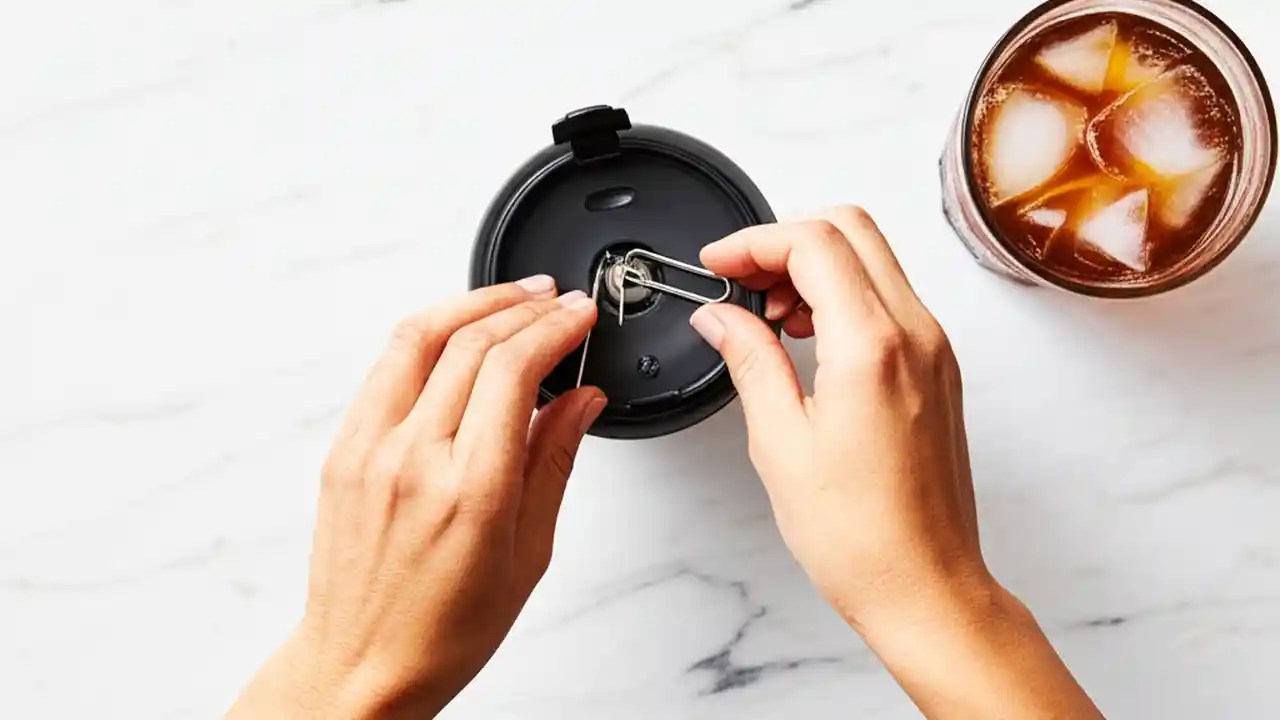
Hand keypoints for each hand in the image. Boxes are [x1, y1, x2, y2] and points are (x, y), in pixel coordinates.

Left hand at [229, 277, 604, 718]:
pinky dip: (427, 335)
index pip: (513, 370)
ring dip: (472, 304)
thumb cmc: (445, 629)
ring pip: (418, 337)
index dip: (554, 328)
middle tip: (558, 301)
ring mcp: (369, 450)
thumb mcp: (528, 553)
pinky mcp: (342, 450)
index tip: (580, 316)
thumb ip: (553, 462)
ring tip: (512, 297)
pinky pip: (385, 368)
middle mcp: (413, 460)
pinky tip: (456, 333)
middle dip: (523, 308)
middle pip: (470, 343)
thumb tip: (582, 400)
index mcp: (470, 490)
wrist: (360, 663)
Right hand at [690, 206, 1101, 718]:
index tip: (718, 264)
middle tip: (739, 278)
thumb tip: (720, 316)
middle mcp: (916, 335)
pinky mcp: (937, 370)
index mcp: (873, 346)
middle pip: (852, 229)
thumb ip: (749, 360)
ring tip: (769, 316)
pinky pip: (890, 299)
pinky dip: (844, 295)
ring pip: (874, 259)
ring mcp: (934, 350)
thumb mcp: (780, 442)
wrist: (926, 586)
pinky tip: (808, 338)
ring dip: (815, 265)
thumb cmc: (861, 536)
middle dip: (785, 239)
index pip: (815, 242)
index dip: (754, 240)